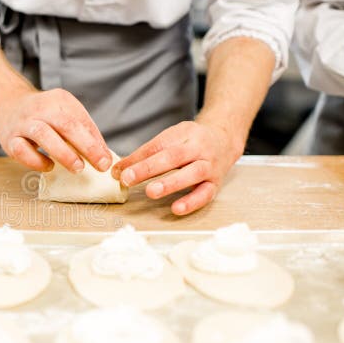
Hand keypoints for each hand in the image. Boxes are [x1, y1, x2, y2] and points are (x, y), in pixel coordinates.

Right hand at [0, 87, 111, 172]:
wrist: (6, 105)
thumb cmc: (42, 115)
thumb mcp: (64, 113)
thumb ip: (84, 131)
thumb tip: (104, 156)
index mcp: (59, 100)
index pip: (81, 120)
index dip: (96, 141)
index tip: (107, 160)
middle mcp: (40, 108)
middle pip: (65, 124)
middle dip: (86, 146)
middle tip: (100, 165)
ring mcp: (23, 123)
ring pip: (43, 135)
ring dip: (63, 153)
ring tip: (78, 168)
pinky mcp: (10, 139)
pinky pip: (22, 150)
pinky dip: (37, 161)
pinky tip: (49, 166)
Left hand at [111, 118, 243, 215]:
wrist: (225, 139)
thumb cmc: (192, 142)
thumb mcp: (171, 139)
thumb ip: (146, 154)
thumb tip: (118, 170)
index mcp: (183, 134)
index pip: (157, 145)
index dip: (136, 159)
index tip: (118, 171)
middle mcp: (198, 148)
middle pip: (173, 157)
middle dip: (148, 168)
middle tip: (128, 179)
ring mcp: (209, 165)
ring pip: (191, 173)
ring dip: (170, 184)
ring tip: (150, 192)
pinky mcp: (216, 183)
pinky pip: (205, 193)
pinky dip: (191, 202)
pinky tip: (176, 208)